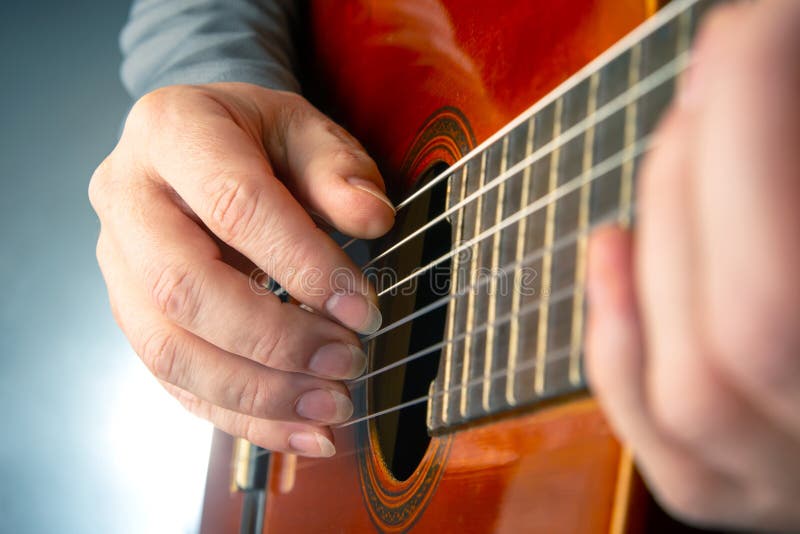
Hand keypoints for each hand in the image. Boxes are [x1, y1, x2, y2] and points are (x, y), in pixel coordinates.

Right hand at [89, 83, 394, 456]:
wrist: (200, 148)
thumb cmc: (256, 137)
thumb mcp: (303, 128)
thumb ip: (338, 170)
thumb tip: (374, 218)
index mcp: (172, 132)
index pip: (234, 204)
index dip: (304, 263)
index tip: (364, 310)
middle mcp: (127, 199)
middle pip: (184, 287)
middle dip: (274, 339)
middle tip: (347, 362)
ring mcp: (118, 264)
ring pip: (169, 350)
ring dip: (257, 393)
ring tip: (330, 407)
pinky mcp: (131, 314)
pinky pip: (174, 381)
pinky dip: (240, 416)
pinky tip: (300, 430)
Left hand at [586, 3, 799, 530]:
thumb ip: (789, 165)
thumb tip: (749, 52)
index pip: (784, 278)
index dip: (756, 127)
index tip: (750, 31)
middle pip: (753, 322)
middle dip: (713, 170)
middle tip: (723, 70)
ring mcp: (788, 488)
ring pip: (694, 388)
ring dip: (668, 239)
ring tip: (681, 139)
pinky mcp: (730, 491)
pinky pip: (660, 440)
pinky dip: (615, 340)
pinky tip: (611, 245)